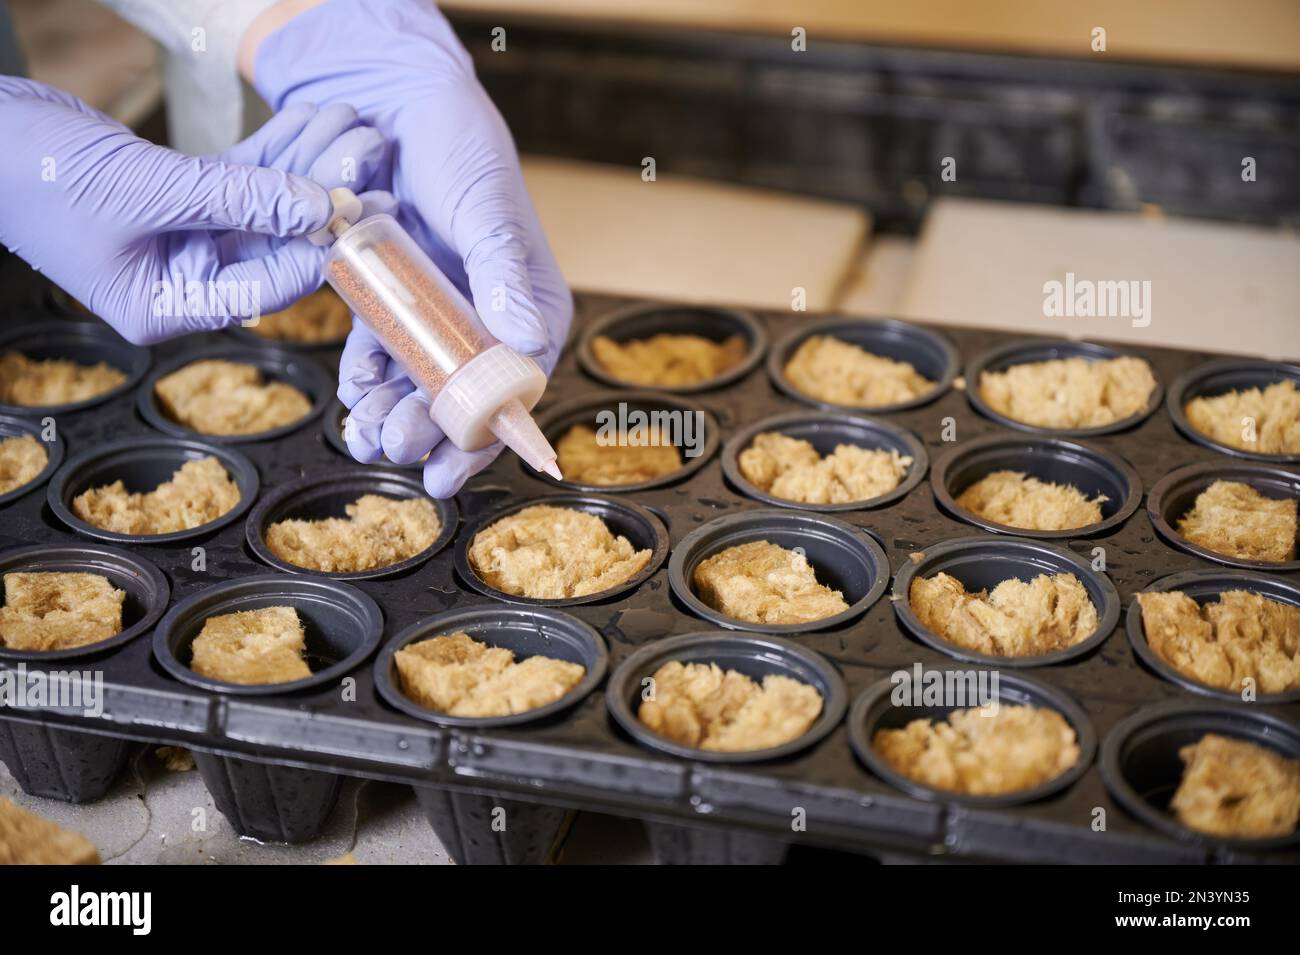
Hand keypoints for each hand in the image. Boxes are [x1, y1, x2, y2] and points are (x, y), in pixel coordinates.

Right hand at [0, 78, 388, 343]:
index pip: (266, 286)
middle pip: (276, 241)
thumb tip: (318, 205)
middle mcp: (184, 278)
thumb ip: (235, 198)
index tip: (366, 211)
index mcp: (169, 306)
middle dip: (326, 194)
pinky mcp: (182, 197)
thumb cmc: (33, 175)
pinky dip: (276, 149)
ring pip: (267, 203)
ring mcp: (185, 237)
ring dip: (309, 162)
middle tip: (375, 155)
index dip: (319, 249)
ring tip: (357, 124)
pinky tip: (315, 118)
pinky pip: (243, 177)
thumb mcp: (143, 190)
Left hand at [249, 0, 572, 496]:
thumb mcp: (485, 205)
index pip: (517, 389)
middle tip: (392, 447)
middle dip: (428, 432)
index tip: (449, 474)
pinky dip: (368, 375)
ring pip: (421, 384)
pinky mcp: (400, 302)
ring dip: (394, 415)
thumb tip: (526, 338)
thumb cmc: (461, 147)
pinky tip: (353, 389)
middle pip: (464, 398)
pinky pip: (385, 353)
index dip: (486, 438)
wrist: (399, 106)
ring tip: (365, 433)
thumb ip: (502, 269)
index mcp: (531, 306)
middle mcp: (490, 320)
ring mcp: (442, 315)